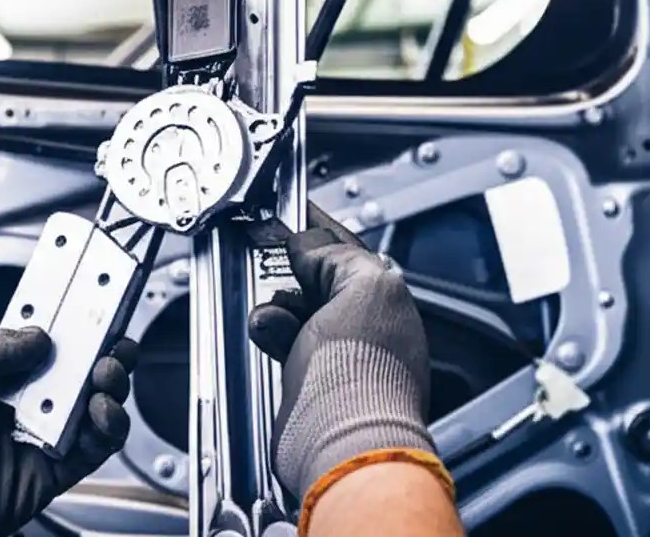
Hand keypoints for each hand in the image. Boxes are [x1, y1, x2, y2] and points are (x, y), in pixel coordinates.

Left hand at [0, 326, 135, 536]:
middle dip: (104, 351)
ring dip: (110, 385)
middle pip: (78, 371)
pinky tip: (102, 411)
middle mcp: (21, 402)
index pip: (41, 341)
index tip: (92, 304)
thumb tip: (35, 337)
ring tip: (106, 374)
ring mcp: (39, 435)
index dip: (70, 324)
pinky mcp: (52, 471)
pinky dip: (108, 428)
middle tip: (112, 341)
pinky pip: (94, 447)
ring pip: (93, 405)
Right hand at [248, 203, 433, 498]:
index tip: (287, 210)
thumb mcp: (359, 284)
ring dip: (275, 305)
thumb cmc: (366, 373)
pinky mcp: (304, 377)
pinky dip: (267, 333)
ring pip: (289, 307)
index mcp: (386, 296)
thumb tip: (308, 242)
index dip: (315, 227)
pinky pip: (276, 340)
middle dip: (289, 267)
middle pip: (313, 275)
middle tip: (264, 252)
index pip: (346, 247)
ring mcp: (333, 352)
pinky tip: (270, 337)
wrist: (342, 438)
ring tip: (277, 317)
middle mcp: (363, 324)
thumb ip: (334, 253)